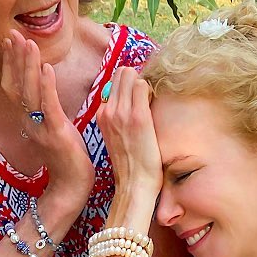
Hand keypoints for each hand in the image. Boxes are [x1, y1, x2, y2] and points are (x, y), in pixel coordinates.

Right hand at [1, 30, 94, 209]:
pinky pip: (48, 106)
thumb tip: (45, 90)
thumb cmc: (67, 158)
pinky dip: (47, 85)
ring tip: (28, 42)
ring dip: (28, 66)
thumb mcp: (53, 129)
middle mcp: (29, 123)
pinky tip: (47, 67)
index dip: (9, 64)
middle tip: (12, 33)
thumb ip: (45, 111)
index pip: (13, 87)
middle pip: (15, 85)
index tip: (9, 41)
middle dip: (14, 58)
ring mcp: (41, 128)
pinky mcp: (56, 133)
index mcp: (27, 121)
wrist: (71, 186)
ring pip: (29, 92)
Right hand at [96, 67, 162, 198]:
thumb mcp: (116, 138)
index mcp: (102, 115)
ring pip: (130, 74)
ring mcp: (121, 112)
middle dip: (136, 78)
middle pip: (121, 72)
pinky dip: (151, 91)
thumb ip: (118, 119)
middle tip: (147, 97)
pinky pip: (143, 86)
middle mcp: (107, 110)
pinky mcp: (137, 117)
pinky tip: (155, 109)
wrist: (134, 184)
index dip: (130, 85)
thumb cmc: (131, 164)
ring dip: (144, 84)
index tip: (140, 97)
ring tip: (150, 104)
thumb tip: (130, 104)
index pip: (114, 82)